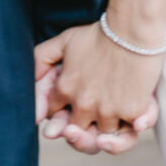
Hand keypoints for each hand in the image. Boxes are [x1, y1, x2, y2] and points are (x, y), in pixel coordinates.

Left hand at [34, 26, 161, 154]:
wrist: (133, 29)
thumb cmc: (99, 34)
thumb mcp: (64, 41)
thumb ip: (41, 59)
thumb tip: (32, 88)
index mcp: (65, 89)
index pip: (54, 113)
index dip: (60, 113)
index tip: (67, 109)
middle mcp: (84, 104)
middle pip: (76, 131)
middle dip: (77, 130)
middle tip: (81, 127)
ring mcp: (108, 111)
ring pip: (102, 136)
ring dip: (104, 133)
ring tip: (105, 130)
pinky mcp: (132, 112)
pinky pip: (129, 134)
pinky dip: (129, 133)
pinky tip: (130, 126)